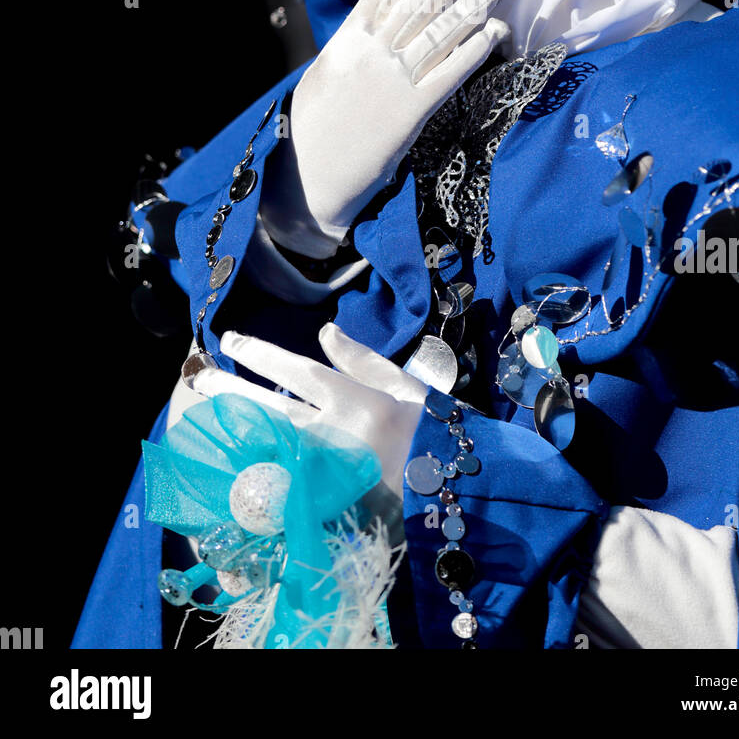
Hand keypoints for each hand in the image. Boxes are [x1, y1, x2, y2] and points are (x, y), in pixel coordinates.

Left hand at [191, 323, 428, 541]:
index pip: (294, 371)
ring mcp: (321, 471)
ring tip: (205, 412)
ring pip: (266, 443)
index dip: (259, 355)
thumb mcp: (401, 385)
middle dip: (230, 390)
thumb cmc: (426, 432)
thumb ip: (360, 359)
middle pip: (268, 407)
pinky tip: (226, 457)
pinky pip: (275, 479)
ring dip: (234, 426)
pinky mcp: (320, 500)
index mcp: (352, 401)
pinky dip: (249, 467)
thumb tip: (324, 332)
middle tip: (200, 377)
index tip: (230, 341)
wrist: (444, 491)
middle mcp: (330, 434)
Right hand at [271, 0, 508, 246]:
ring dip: (468, 7)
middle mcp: (371, 55)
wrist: (311, 176)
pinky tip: (493, 33)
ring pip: (438, 34)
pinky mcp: (412, 112)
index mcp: (346, 42)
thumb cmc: (312, 125)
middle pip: (415, 4)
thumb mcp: (323, 74)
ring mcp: (393, 82)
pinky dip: (473, 51)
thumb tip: (373, 19)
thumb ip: (349, 46)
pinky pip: (450, 74)